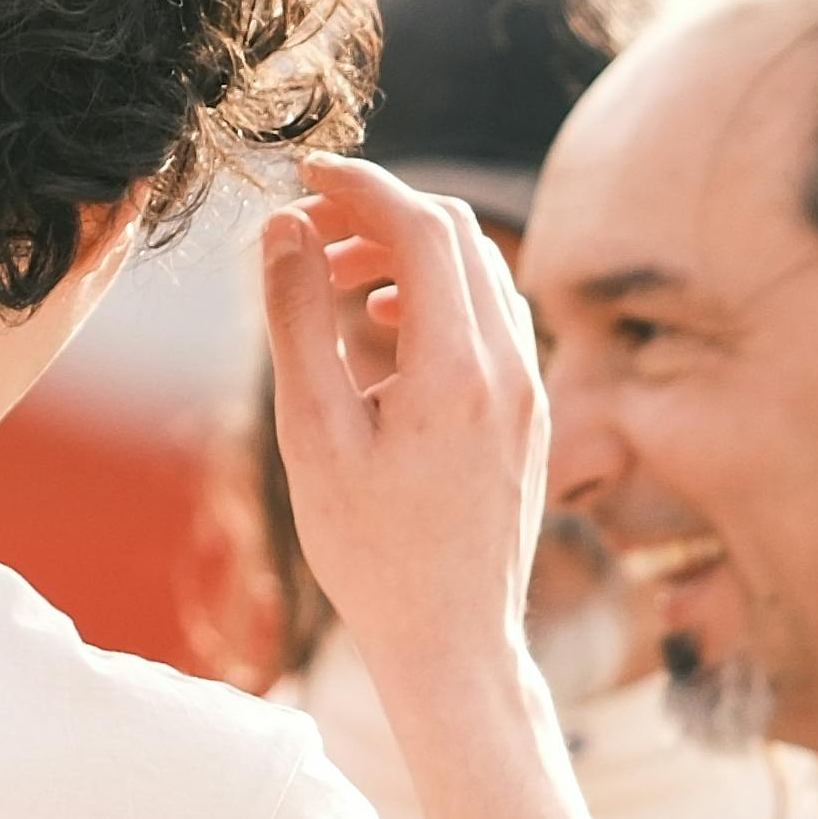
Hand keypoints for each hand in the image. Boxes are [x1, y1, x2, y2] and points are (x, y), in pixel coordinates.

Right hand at [258, 161, 549, 705]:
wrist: (453, 641)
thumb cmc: (371, 553)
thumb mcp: (313, 434)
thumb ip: (298, 320)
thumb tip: (286, 227)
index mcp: (455, 369)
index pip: (420, 226)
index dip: (359, 185)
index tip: (303, 177)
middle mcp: (510, 367)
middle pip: (457, 234)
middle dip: (379, 212)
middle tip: (307, 231)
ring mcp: (530, 389)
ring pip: (480, 271)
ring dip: (408, 252)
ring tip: (334, 280)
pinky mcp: (531, 412)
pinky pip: (493, 316)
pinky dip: (438, 294)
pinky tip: (384, 325)